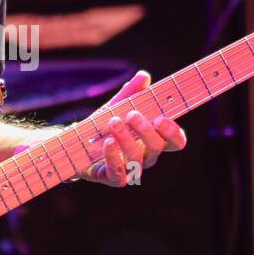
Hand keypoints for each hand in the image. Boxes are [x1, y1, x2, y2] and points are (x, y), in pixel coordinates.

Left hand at [81, 70, 186, 186]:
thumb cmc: (105, 124)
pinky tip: (107, 142)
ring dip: (126, 139)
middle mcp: (147, 156)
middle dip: (145, 130)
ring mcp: (131, 169)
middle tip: (132, 114)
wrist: (78, 143)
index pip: (176, 141)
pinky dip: (113, 157)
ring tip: (113, 122)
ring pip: (137, 159)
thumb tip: (144, 76)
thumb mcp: (117, 105)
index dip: (173, 132)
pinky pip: (118, 173)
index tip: (161, 118)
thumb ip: (131, 93)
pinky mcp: (114, 178)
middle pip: (157, 147)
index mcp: (154, 139)